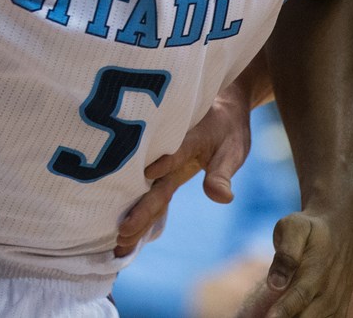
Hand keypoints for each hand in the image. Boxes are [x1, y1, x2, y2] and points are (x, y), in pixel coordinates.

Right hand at [114, 83, 253, 256]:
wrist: (219, 110)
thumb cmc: (227, 131)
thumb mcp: (232, 150)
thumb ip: (222, 174)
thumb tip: (222, 198)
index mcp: (189, 141)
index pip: (176, 152)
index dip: (165, 162)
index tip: (148, 174)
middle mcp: (168, 153)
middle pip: (154, 183)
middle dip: (140, 208)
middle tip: (123, 233)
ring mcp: (161, 162)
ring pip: (145, 191)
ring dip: (133, 214)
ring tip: (120, 241)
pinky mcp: (159, 170)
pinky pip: (147, 192)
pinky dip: (137, 211)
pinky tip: (127, 235)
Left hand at [238, 193, 352, 317]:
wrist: (343, 231)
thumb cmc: (310, 229)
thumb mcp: (294, 227)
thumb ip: (286, 253)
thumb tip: (275, 284)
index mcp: (317, 271)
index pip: (299, 297)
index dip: (283, 312)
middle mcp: (329, 293)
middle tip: (260, 317)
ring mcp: (335, 305)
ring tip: (268, 316)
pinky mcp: (338, 312)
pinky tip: (286, 316)